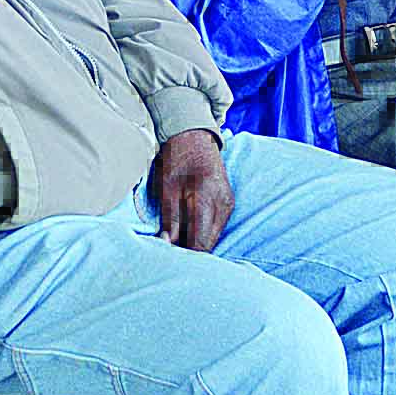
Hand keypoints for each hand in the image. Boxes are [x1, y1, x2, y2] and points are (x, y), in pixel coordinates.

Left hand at [151, 128, 233, 251]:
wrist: (195, 136)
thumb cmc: (177, 158)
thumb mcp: (167, 187)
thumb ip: (170, 218)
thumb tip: (167, 244)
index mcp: (207, 197)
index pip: (201, 242)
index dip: (184, 255)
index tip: (167, 257)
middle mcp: (223, 204)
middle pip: (209, 244)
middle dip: (189, 252)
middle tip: (167, 252)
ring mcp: (228, 204)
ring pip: (213, 238)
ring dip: (196, 243)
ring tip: (175, 242)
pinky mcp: (228, 204)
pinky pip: (216, 228)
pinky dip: (202, 233)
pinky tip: (187, 232)